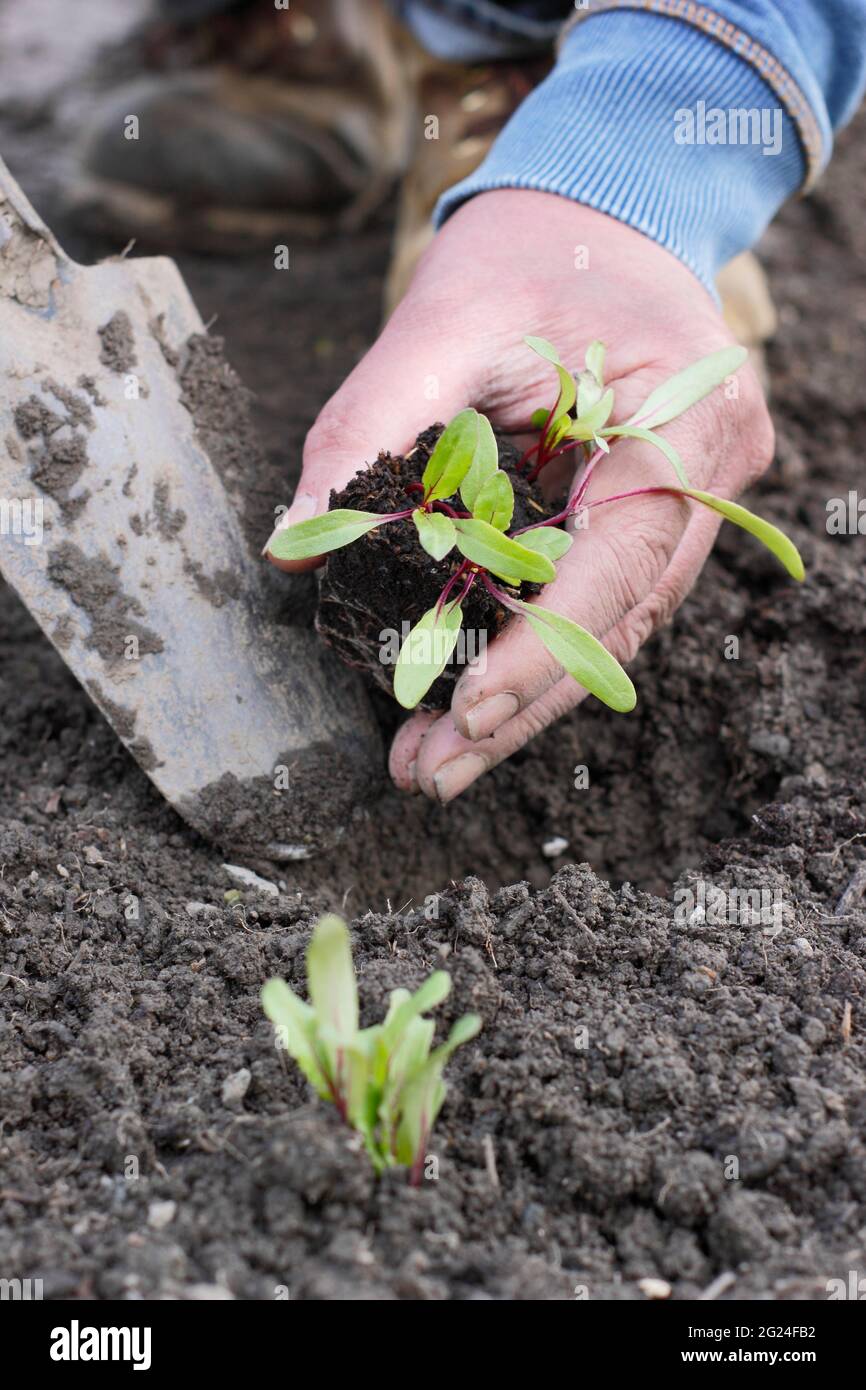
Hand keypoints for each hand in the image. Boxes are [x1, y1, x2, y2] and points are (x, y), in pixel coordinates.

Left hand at [268, 190, 773, 801]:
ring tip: (431, 761)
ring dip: (520, 695)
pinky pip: (593, 597)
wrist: (602, 208)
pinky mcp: (648, 515)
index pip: (621, 561)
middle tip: (429, 773)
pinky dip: (528, 647)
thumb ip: (368, 429)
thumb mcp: (441, 320)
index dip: (546, 646)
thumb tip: (290, 546)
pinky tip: (465, 697)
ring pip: (608, 627)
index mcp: (684, 417)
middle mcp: (706, 474)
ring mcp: (689, 501)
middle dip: (520, 704)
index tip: (466, 711)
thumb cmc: (530, 250)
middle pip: (617, 621)